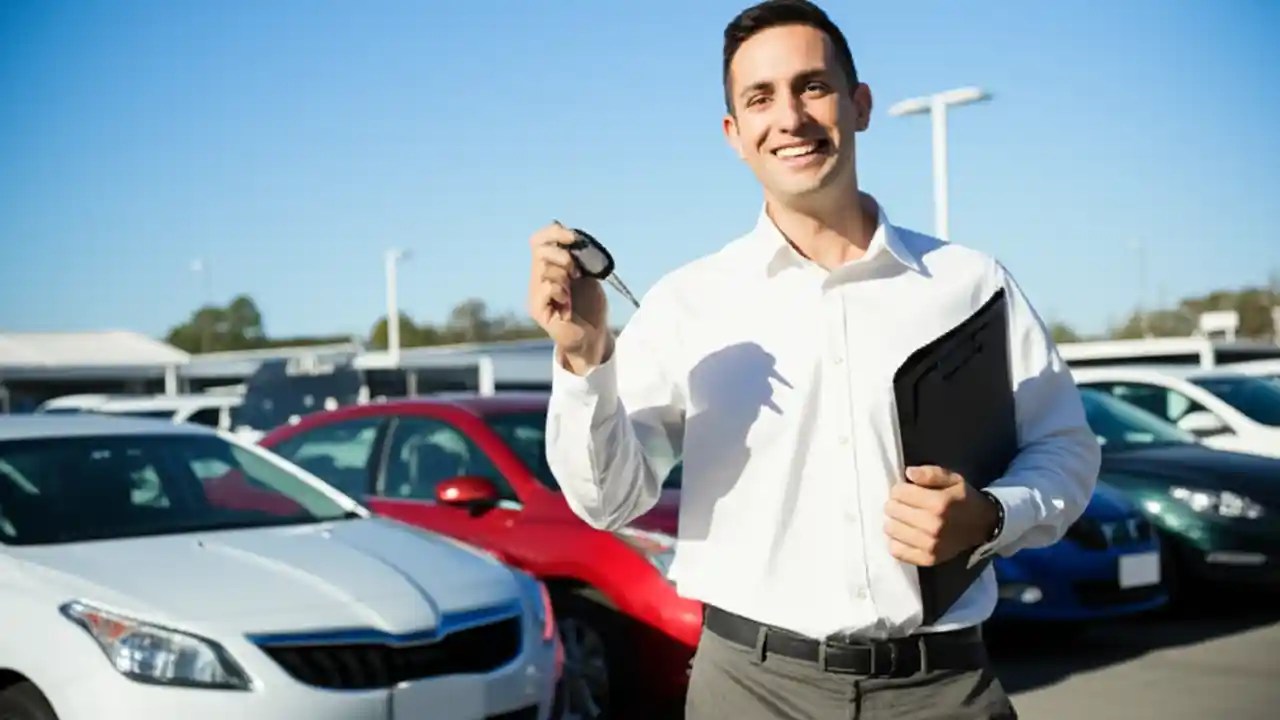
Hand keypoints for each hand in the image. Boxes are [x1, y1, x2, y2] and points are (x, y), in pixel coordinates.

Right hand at [526, 221, 610, 373]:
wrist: (594, 336)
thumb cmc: (590, 306)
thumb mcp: (587, 274)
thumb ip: (577, 256)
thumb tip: (568, 232)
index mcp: (547, 268)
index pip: (538, 241)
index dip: (553, 233)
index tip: (574, 238)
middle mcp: (537, 280)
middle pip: (540, 251)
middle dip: (563, 256)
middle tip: (577, 272)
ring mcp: (536, 296)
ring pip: (544, 270)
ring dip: (564, 276)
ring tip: (572, 291)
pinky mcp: (538, 311)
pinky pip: (546, 288)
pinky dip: (560, 291)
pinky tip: (567, 302)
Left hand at [884, 465, 998, 566]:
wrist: (982, 525)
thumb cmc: (962, 499)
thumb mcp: (952, 479)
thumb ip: (930, 473)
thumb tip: (908, 472)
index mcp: (939, 503)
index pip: (898, 492)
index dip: (899, 489)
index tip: (906, 491)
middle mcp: (933, 525)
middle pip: (892, 510)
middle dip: (896, 504)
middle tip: (905, 506)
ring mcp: (930, 545)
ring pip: (891, 530)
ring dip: (894, 522)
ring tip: (905, 520)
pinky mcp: (927, 559)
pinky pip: (896, 551)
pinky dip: (896, 542)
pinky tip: (904, 535)